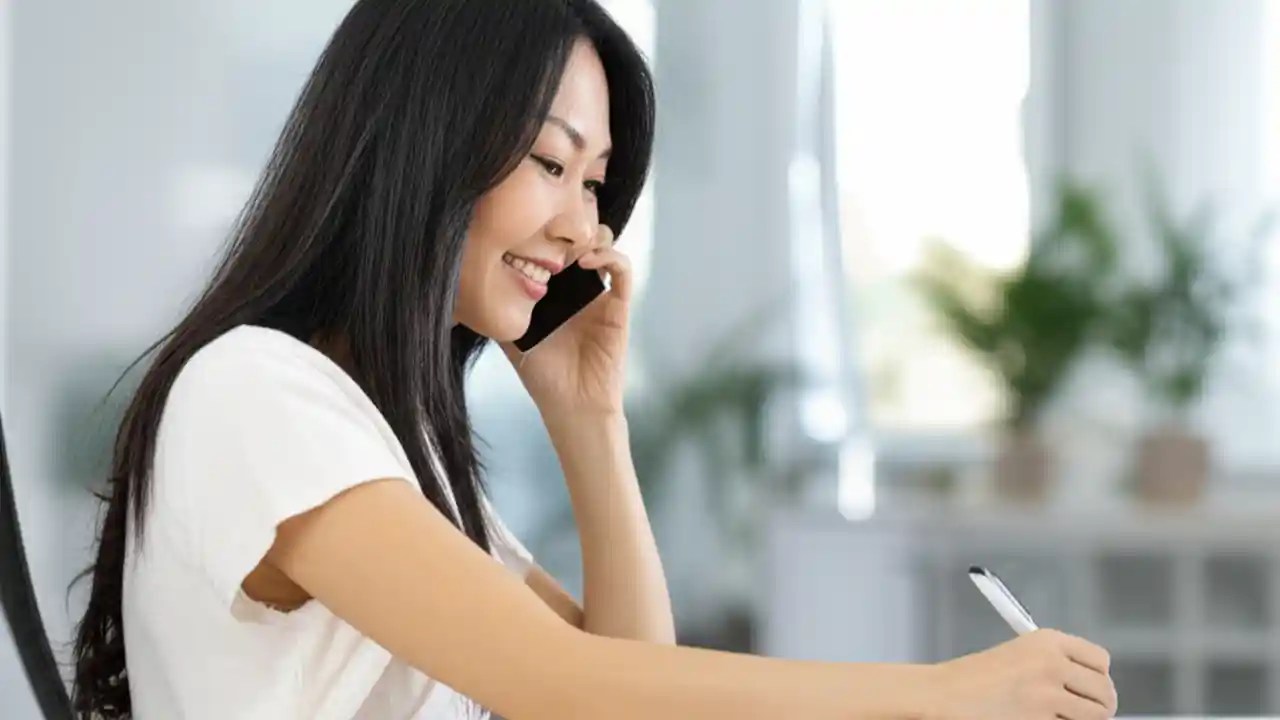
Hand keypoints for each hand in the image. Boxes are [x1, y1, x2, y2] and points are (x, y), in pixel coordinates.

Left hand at [500, 224, 631, 418]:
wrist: (570, 407)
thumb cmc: (543, 376)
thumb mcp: (512, 335)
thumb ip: (499, 309)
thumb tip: (466, 286)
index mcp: (559, 292)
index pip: (558, 248)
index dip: (548, 233)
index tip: (527, 229)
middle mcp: (582, 289)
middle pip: (584, 238)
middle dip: (570, 227)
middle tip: (550, 230)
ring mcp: (602, 296)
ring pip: (607, 246)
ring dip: (591, 237)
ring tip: (568, 244)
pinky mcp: (618, 308)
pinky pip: (623, 271)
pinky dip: (608, 257)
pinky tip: (584, 261)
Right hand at [924, 629, 1117, 719]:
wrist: (948, 694)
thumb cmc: (978, 676)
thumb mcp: (1020, 653)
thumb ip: (1057, 662)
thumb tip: (1094, 686)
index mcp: (1048, 640)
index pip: (1100, 660)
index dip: (1099, 676)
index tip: (1091, 686)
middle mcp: (1052, 663)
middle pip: (1105, 690)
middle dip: (1100, 704)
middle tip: (1087, 711)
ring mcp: (1047, 694)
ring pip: (1095, 715)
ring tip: (1063, 716)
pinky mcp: (1041, 719)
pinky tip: (1041, 719)